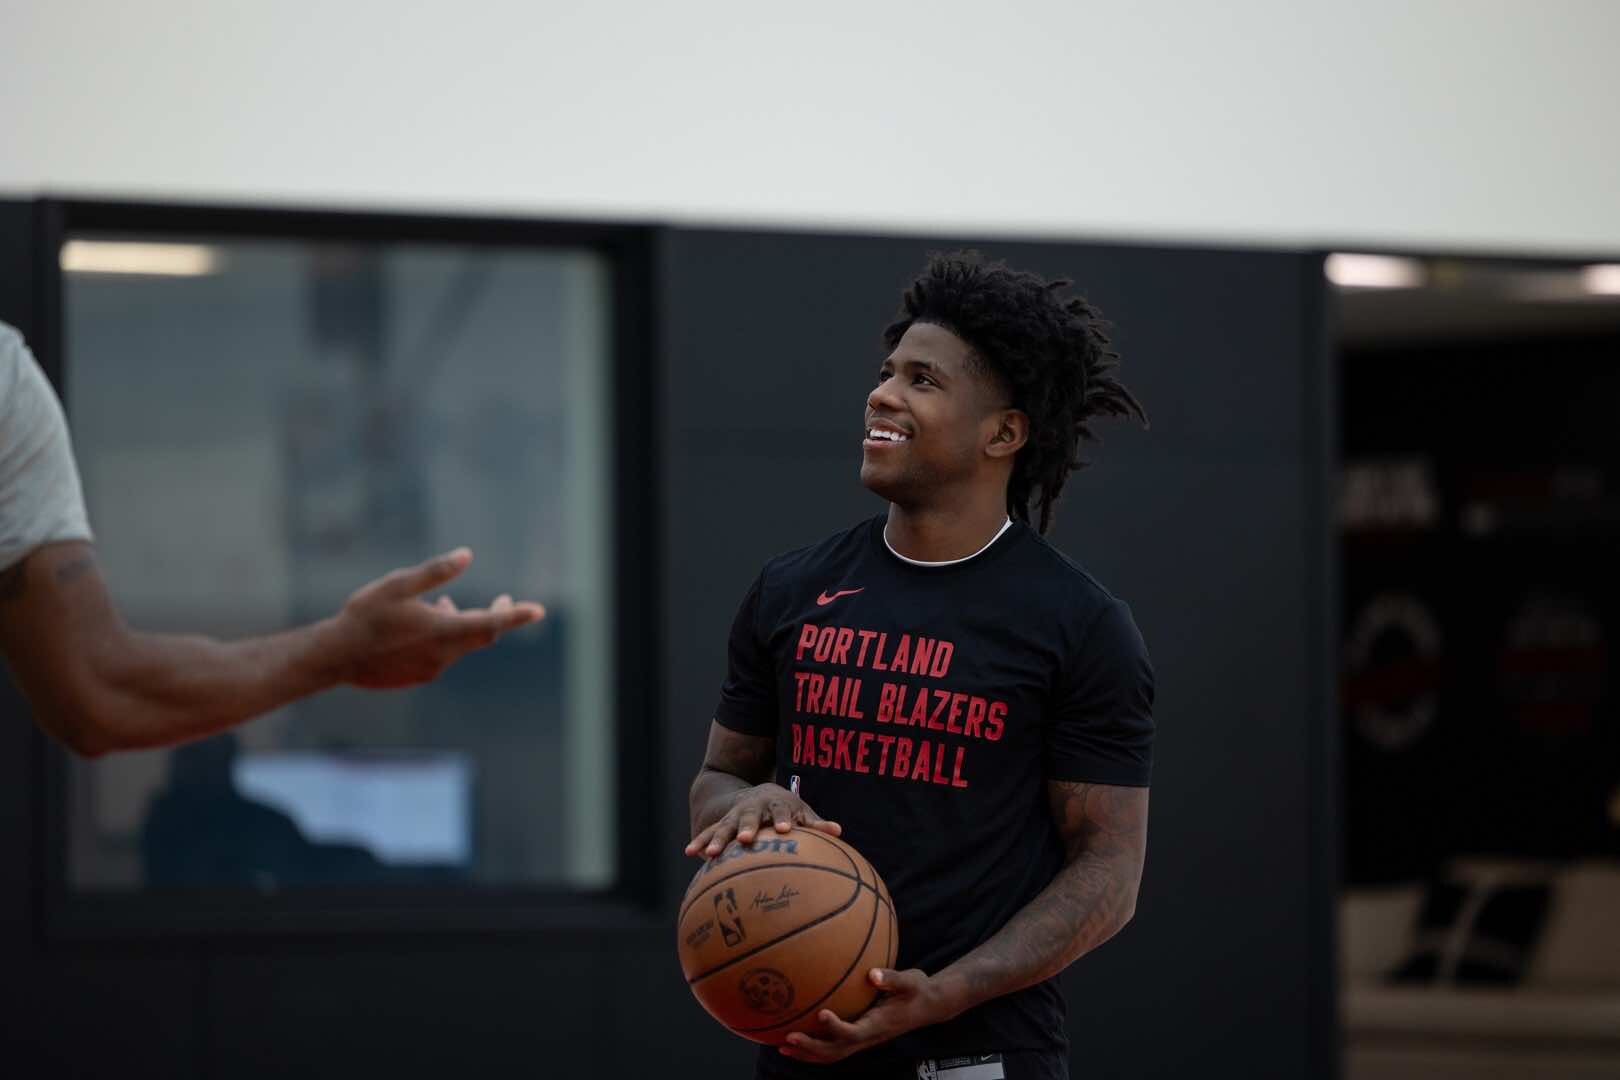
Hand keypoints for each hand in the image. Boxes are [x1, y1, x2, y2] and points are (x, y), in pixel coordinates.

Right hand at [332, 548, 544, 688]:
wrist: (335, 657)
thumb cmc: (365, 616)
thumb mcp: (398, 585)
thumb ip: (435, 573)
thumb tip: (467, 555)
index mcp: (443, 631)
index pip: (492, 624)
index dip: (516, 616)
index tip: (538, 610)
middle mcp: (444, 654)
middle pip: (483, 636)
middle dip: (496, 618)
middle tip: (504, 601)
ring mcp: (432, 669)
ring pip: (461, 645)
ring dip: (461, 624)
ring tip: (443, 604)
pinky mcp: (420, 676)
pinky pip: (443, 655)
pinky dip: (444, 638)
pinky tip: (424, 624)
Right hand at [684, 782, 840, 857]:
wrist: (760, 793)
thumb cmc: (787, 810)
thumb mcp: (802, 812)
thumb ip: (817, 823)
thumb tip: (839, 831)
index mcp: (776, 805)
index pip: (781, 811)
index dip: (782, 819)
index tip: (785, 830)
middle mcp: (753, 808)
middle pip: (750, 817)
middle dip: (747, 827)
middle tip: (745, 839)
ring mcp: (735, 815)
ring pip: (725, 826)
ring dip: (717, 839)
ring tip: (711, 854)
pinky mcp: (722, 823)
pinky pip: (709, 833)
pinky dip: (700, 842)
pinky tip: (690, 853)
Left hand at [779, 968, 945, 1062]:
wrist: (929, 1006)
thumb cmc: (917, 990)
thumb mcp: (911, 981)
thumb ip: (892, 978)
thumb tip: (873, 973)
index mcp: (879, 1025)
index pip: (855, 1032)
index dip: (837, 1028)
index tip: (821, 1015)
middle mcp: (869, 1037)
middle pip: (837, 1051)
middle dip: (811, 1048)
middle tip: (788, 1037)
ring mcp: (864, 1040)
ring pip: (833, 1054)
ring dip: (808, 1053)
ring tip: (782, 1046)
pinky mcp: (860, 1036)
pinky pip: (835, 1047)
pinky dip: (814, 1048)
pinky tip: (797, 1038)